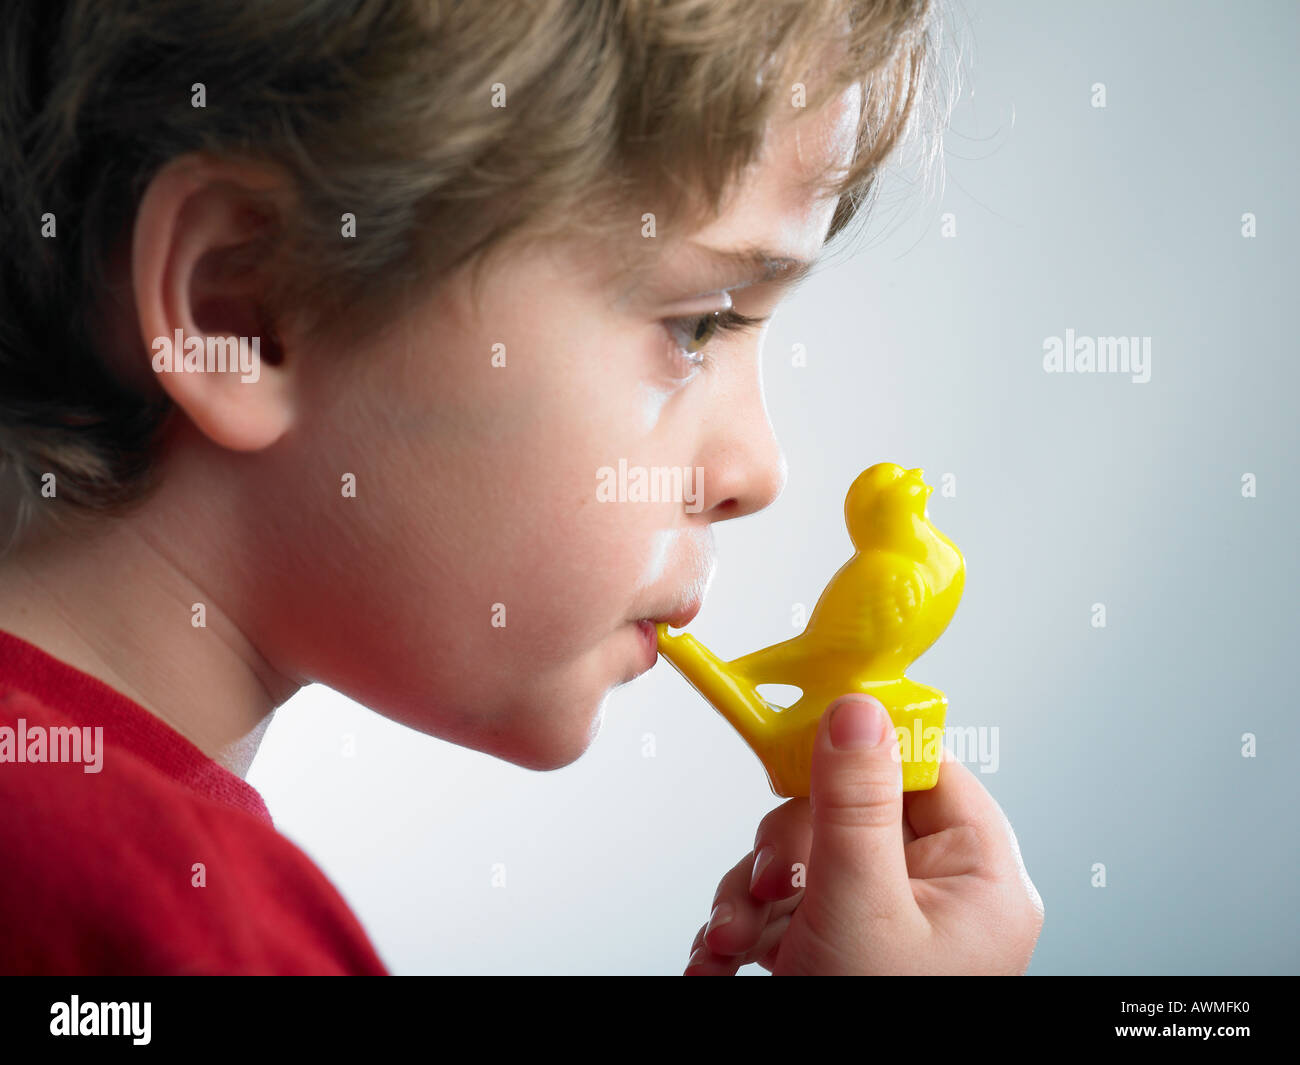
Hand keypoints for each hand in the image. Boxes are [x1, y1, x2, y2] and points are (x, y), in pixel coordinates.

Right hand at [684, 694, 1043, 973]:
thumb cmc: (879, 1026)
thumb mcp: (860, 906)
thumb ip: (854, 802)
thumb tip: (857, 708)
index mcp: (979, 879)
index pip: (925, 771)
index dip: (864, 749)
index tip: (807, 736)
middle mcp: (936, 897)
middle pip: (849, 812)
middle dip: (787, 847)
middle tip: (772, 881)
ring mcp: (884, 925)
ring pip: (805, 857)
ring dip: (752, 892)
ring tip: (732, 937)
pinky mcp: (838, 948)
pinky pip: (787, 904)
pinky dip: (747, 925)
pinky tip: (722, 957)